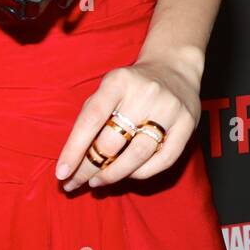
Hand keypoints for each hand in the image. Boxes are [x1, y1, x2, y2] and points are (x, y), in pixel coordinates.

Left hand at [54, 57, 199, 190]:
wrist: (174, 67)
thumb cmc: (132, 86)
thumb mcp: (108, 88)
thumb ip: (91, 119)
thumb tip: (73, 162)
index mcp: (119, 81)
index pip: (92, 118)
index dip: (74, 149)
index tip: (61, 173)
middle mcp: (146, 92)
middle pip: (112, 142)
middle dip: (89, 168)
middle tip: (77, 182)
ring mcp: (170, 107)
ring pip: (138, 155)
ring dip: (114, 175)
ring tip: (98, 182)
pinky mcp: (188, 122)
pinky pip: (164, 160)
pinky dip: (143, 173)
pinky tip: (130, 175)